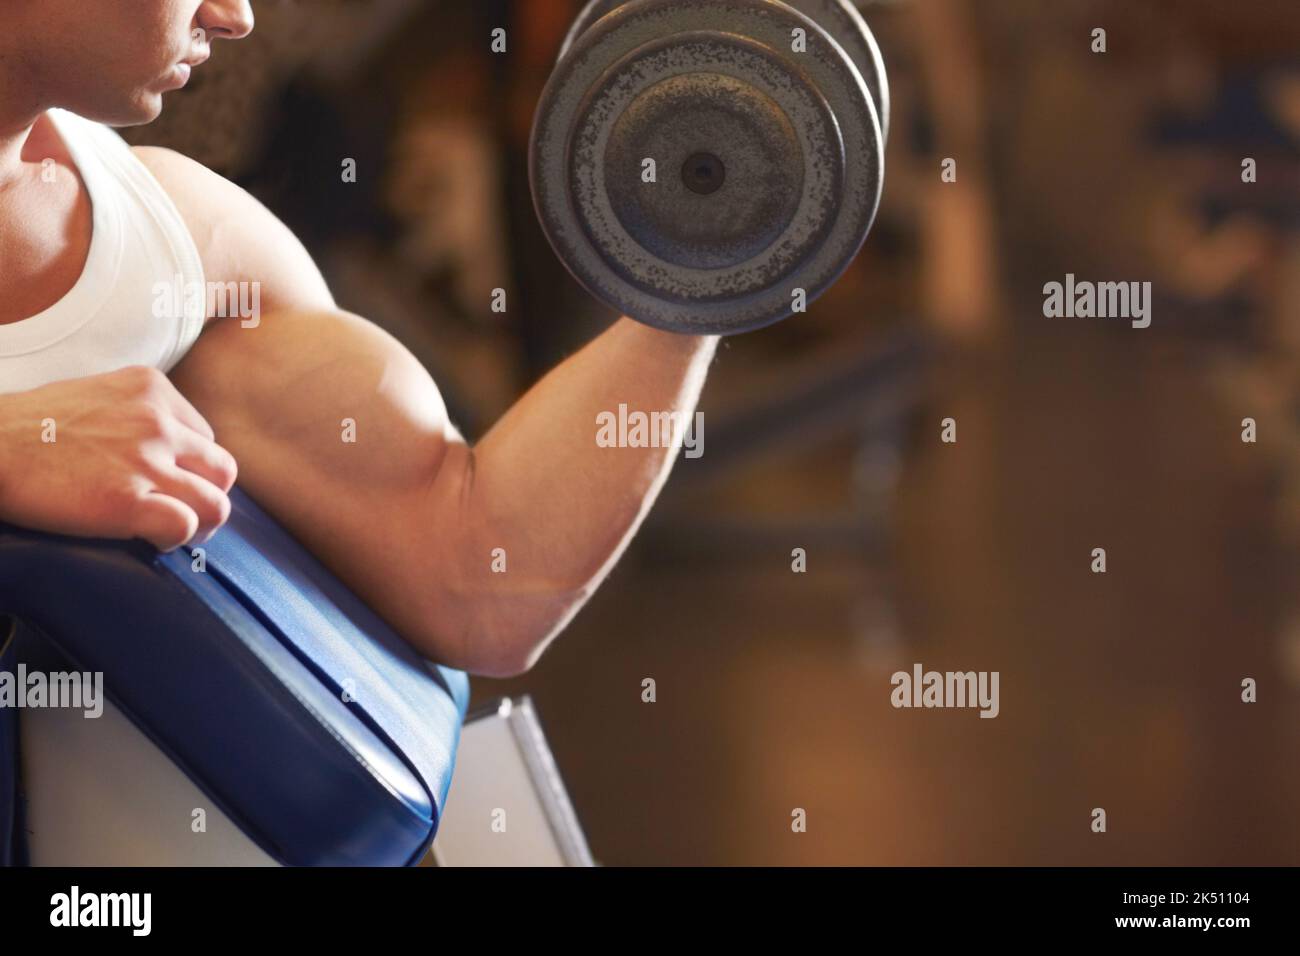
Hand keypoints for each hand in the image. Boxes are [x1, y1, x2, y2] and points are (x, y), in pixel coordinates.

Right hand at [0, 366, 237, 550]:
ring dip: (200, 524)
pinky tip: (151, 540)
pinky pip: (184, 527)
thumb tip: (168, 448)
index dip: (191, 466)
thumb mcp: (98, 395)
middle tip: (185, 512)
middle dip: (207, 495)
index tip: (168, 480)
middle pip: (222, 470)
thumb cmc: (30, 428)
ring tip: (175, 531)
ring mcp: (145, 461)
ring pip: (216, 503)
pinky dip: (173, 540)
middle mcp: (157, 421)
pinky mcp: (126, 501)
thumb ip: (139, 413)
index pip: (205, 437)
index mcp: (152, 389)